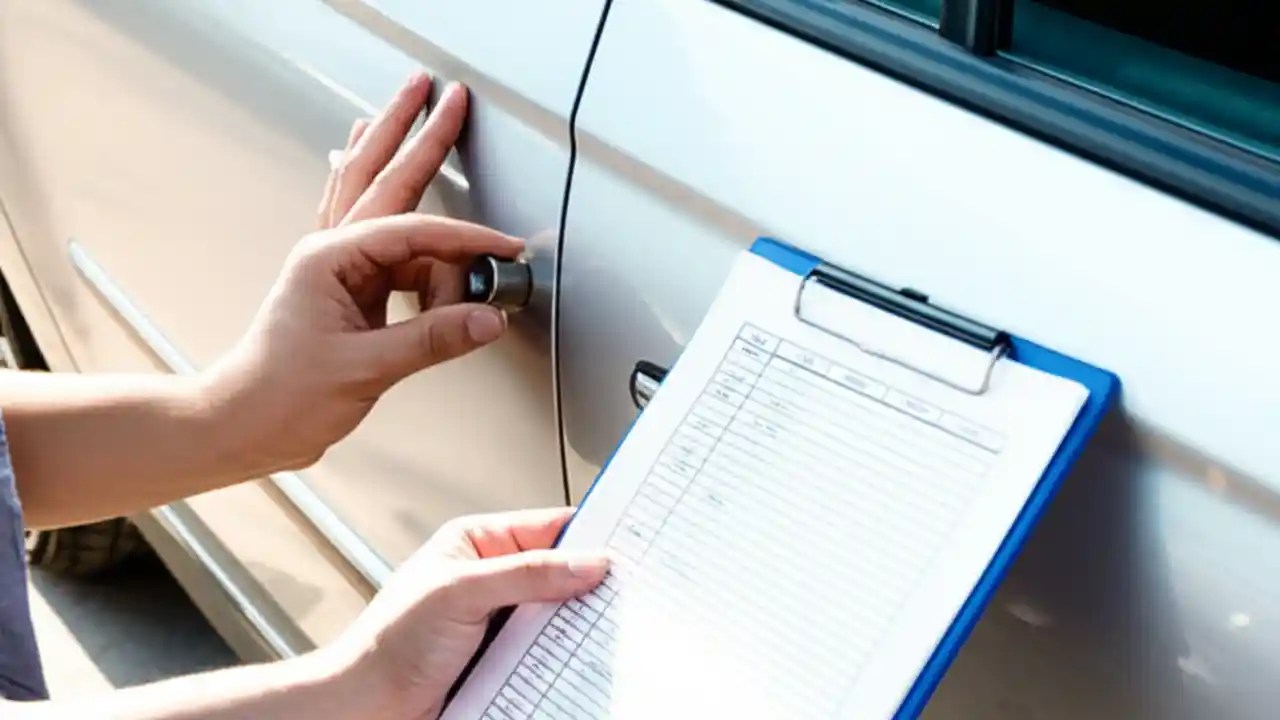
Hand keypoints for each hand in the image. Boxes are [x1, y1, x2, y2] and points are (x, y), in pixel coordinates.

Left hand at [203, 73, 519, 470]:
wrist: (246, 421)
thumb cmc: (282, 395)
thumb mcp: (364, 368)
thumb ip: (431, 340)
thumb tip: (484, 318)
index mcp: (330, 261)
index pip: (415, 233)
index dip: (466, 239)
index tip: (503, 249)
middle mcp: (330, 253)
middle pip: (383, 177)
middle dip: (417, 133)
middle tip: (446, 98)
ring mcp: (335, 267)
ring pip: (374, 196)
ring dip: (396, 154)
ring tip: (415, 115)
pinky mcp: (344, 288)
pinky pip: (374, 231)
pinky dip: (388, 200)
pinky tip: (377, 168)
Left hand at [329, 508, 608, 719]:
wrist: (367, 708)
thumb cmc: (390, 644)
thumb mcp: (460, 592)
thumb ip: (525, 573)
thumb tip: (585, 561)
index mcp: (478, 542)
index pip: (549, 528)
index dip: (590, 535)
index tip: (626, 547)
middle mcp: (493, 578)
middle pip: (561, 573)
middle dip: (588, 585)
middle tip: (623, 593)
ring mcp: (501, 621)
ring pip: (559, 616)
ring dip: (576, 626)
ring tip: (603, 629)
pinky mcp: (506, 658)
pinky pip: (548, 652)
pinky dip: (564, 657)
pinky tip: (578, 659)